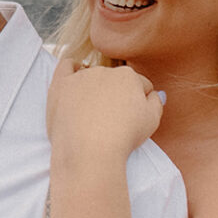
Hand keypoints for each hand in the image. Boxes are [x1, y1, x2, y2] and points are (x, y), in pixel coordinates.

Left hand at [46, 56, 162, 163]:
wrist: (90, 151)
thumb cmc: (123, 138)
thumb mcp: (152, 121)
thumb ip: (156, 102)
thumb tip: (154, 93)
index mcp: (129, 76)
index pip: (139, 84)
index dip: (138, 102)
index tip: (132, 118)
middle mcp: (105, 71)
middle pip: (115, 80)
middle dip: (116, 95)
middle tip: (111, 120)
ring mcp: (81, 77)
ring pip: (92, 76)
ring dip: (94, 88)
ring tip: (92, 114)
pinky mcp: (61, 85)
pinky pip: (66, 66)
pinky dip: (71, 71)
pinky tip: (74, 81)